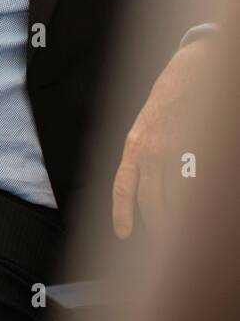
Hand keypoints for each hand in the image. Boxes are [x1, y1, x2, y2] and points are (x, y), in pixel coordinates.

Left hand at [112, 37, 217, 238]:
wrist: (189, 75)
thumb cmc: (166, 103)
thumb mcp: (144, 128)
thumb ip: (142, 157)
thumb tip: (141, 189)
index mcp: (134, 146)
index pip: (122, 187)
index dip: (121, 214)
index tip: (123, 234)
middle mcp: (152, 151)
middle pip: (152, 201)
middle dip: (155, 226)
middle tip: (159, 245)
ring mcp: (178, 152)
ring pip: (176, 198)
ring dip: (177, 220)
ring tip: (181, 238)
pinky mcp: (199, 151)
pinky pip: (197, 186)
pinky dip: (197, 205)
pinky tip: (199, 216)